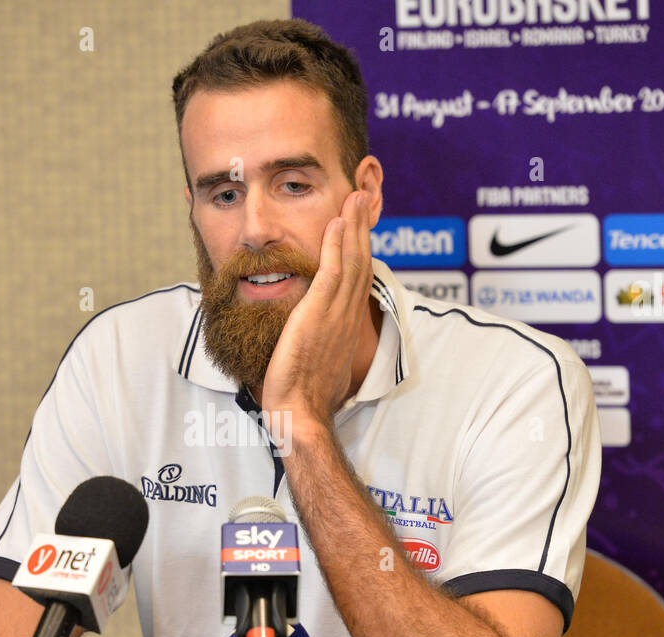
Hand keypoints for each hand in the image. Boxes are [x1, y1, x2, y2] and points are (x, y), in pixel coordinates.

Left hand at [259, 191, 374, 430]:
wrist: (300, 412)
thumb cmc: (303, 396)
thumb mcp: (316, 363)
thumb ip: (315, 344)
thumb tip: (307, 342)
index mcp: (347, 326)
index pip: (358, 281)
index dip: (360, 251)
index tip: (358, 229)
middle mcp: (348, 316)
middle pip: (361, 264)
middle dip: (362, 230)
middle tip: (362, 199)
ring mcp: (336, 314)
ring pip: (352, 261)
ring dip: (354, 227)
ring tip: (354, 198)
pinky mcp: (320, 314)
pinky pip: (334, 272)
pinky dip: (338, 245)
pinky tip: (337, 222)